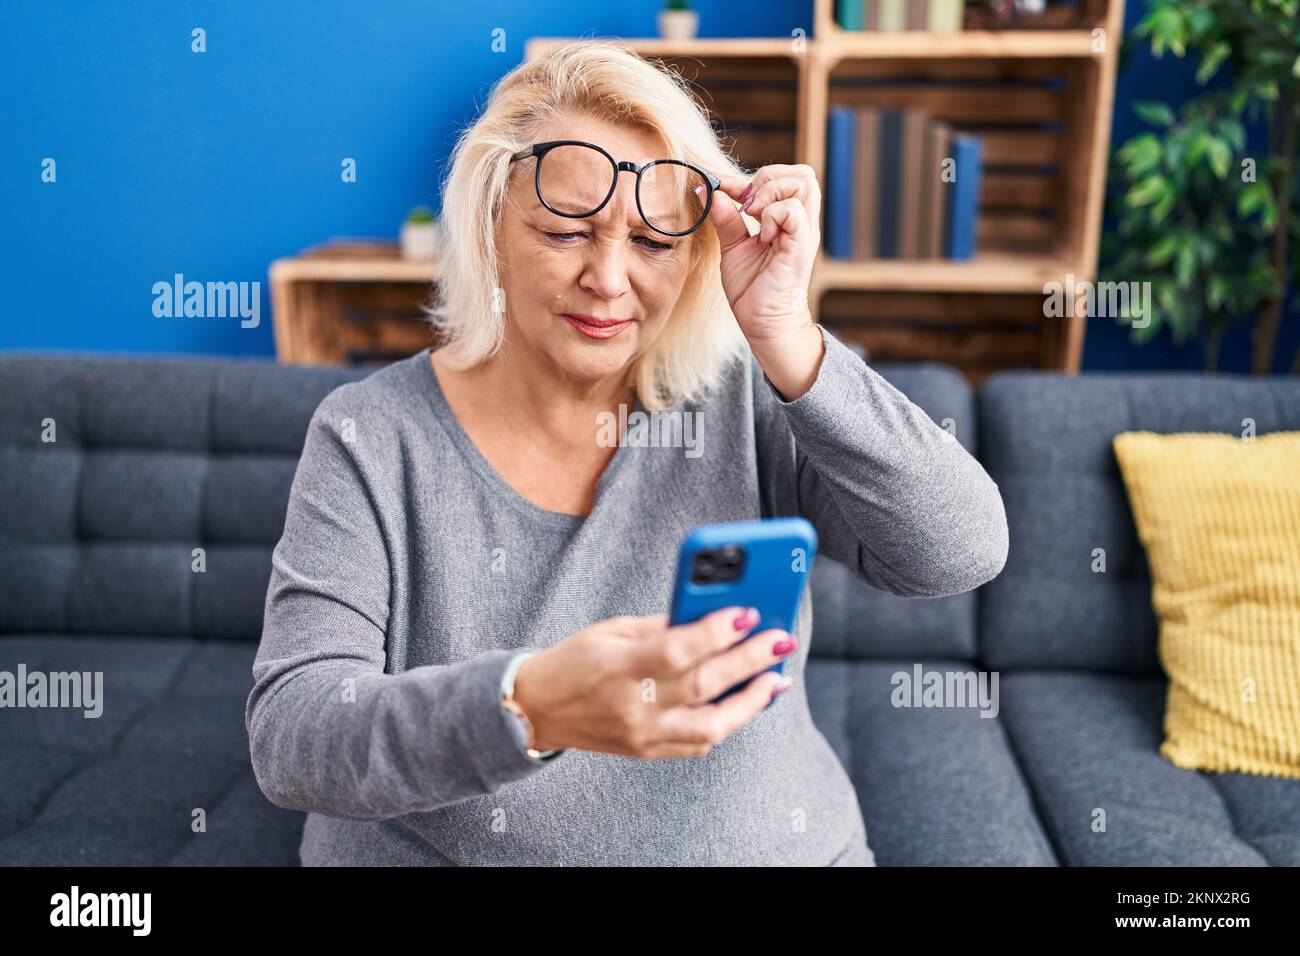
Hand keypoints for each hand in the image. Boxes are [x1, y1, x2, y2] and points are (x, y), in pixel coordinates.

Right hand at [512, 607, 796, 758]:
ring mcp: (643, 734)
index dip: (716, 631)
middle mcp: (634, 705)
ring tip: (775, 680)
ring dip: (750, 702)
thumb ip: (662, 626)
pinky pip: (698, 743)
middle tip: (779, 642)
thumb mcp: (611, 630)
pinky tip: (745, 704)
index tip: (748, 613)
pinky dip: (726, 723)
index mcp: (619, 667)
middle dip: (749, 661)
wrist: (537, 710)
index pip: (677, 650)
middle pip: (703, 684)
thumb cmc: (574, 661)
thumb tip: (711, 616)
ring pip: (711, 726)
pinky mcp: (648, 751)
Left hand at [704, 164, 820, 342]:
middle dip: (767, 178)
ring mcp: (803, 233)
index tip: (720, 186)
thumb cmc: (752, 290)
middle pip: (802, 174)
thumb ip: (726, 220)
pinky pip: (793, 211)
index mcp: (786, 221)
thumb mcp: (733, 247)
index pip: (780, 179)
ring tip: (752, 216)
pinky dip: (772, 214)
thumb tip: (710, 191)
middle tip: (744, 203)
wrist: (763, 323)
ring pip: (803, 183)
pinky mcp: (801, 246)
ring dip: (771, 192)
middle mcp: (799, 223)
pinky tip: (759, 235)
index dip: (746, 178)